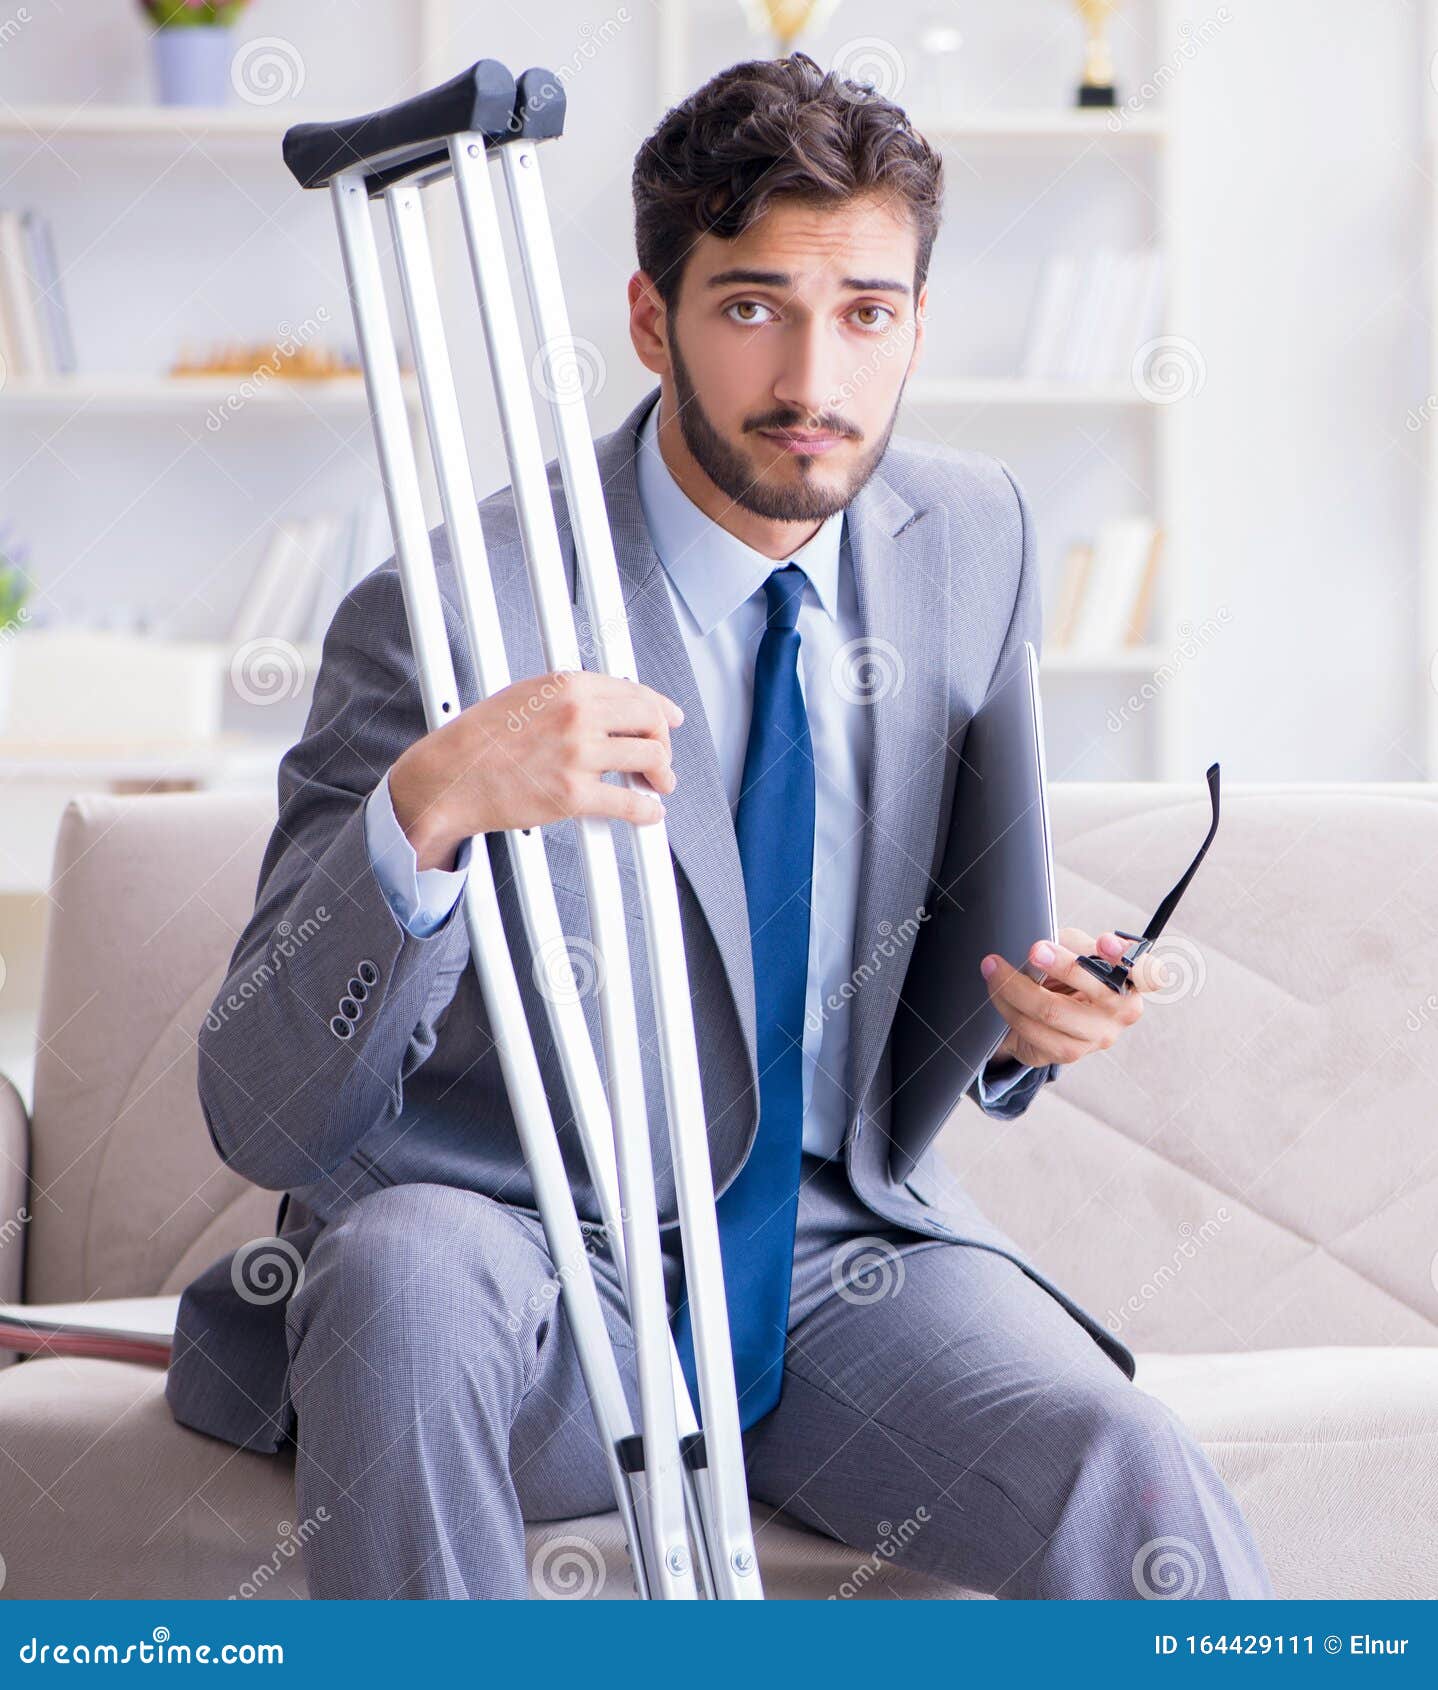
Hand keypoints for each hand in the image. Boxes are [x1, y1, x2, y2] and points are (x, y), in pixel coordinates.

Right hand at [388, 668, 683, 870]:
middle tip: (660, 759)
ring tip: (657, 785)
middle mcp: (578, 715)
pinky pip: (629, 804)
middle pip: (651, 723)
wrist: (451, 776)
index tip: (670, 721)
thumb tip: (611, 704)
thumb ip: (572, 696)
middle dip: (664, 743)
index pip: (636, 693)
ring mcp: (578, 755)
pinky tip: (648, 813)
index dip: (660, 710)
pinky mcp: (573, 795)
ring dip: (662, 775)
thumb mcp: (528, 694)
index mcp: (569, 685)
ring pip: (650, 759)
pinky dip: (647, 811)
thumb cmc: (482, 738)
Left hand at [979, 927, 1162, 1069]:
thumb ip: (1073, 946)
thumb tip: (1049, 947)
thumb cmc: (1066, 972)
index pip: (1150, 973)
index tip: (1104, 942)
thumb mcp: (1074, 947)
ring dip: (1016, 987)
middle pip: (1094, 989)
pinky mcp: (1069, 1053)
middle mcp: (1123, 1011)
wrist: (1043, 1009)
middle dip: (1061, 966)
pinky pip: (1033, 1029)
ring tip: (994, 966)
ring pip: (1053, 1012)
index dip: (1128, 958)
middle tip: (1034, 949)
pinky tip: (996, 989)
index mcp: (1133, 980)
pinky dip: (1008, 1005)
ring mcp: (1098, 1036)